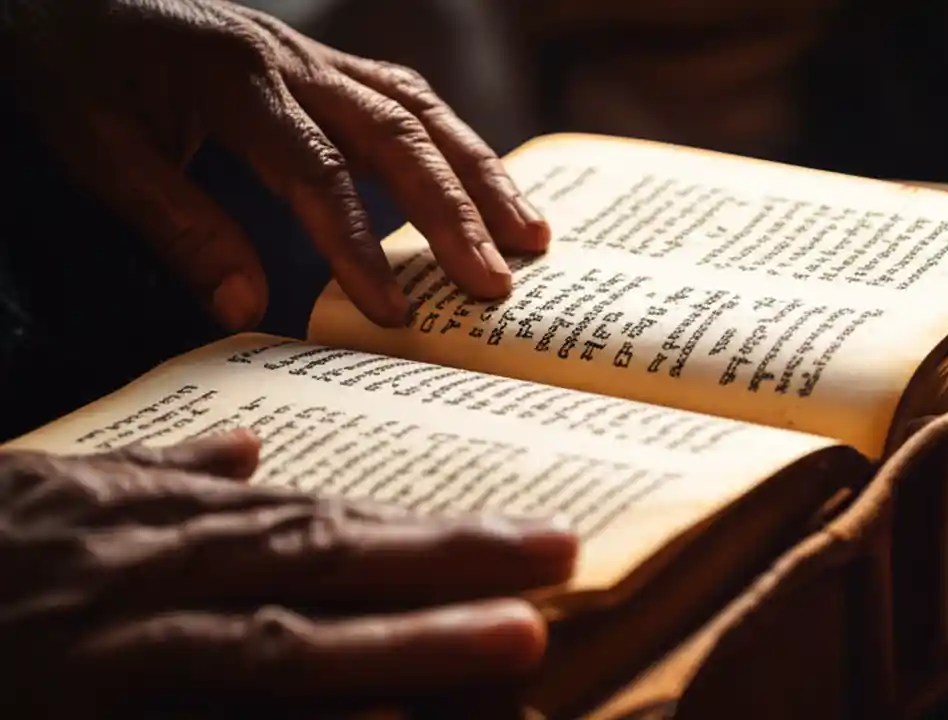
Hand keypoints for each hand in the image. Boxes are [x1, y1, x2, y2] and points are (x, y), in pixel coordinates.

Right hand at [0, 431, 576, 714]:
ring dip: (402, 644)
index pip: (317, 522)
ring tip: (515, 643)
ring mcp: (113, 656)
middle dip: (448, 565)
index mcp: (149, 521)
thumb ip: (162, 473)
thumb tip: (250, 446)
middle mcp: (145, 578)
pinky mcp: (87, 714)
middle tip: (563, 558)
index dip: (427, 532)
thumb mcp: (55, 492)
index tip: (526, 536)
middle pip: (321, 564)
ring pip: (278, 648)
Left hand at [6, 0, 550, 329]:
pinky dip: (456, 144)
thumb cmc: (79, 70)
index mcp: (236, 81)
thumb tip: (248, 310)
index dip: (362, 246)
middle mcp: (294, 62)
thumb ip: (177, 226)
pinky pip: (408, 97)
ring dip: (482, 174)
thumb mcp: (101, 151)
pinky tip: (484, 184)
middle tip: (499, 282)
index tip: (396, 314)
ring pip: (422, 110)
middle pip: (398, 136)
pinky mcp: (325, 64)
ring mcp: (317, 57)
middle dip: (457, 214)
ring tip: (532, 236)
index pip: (318, 172)